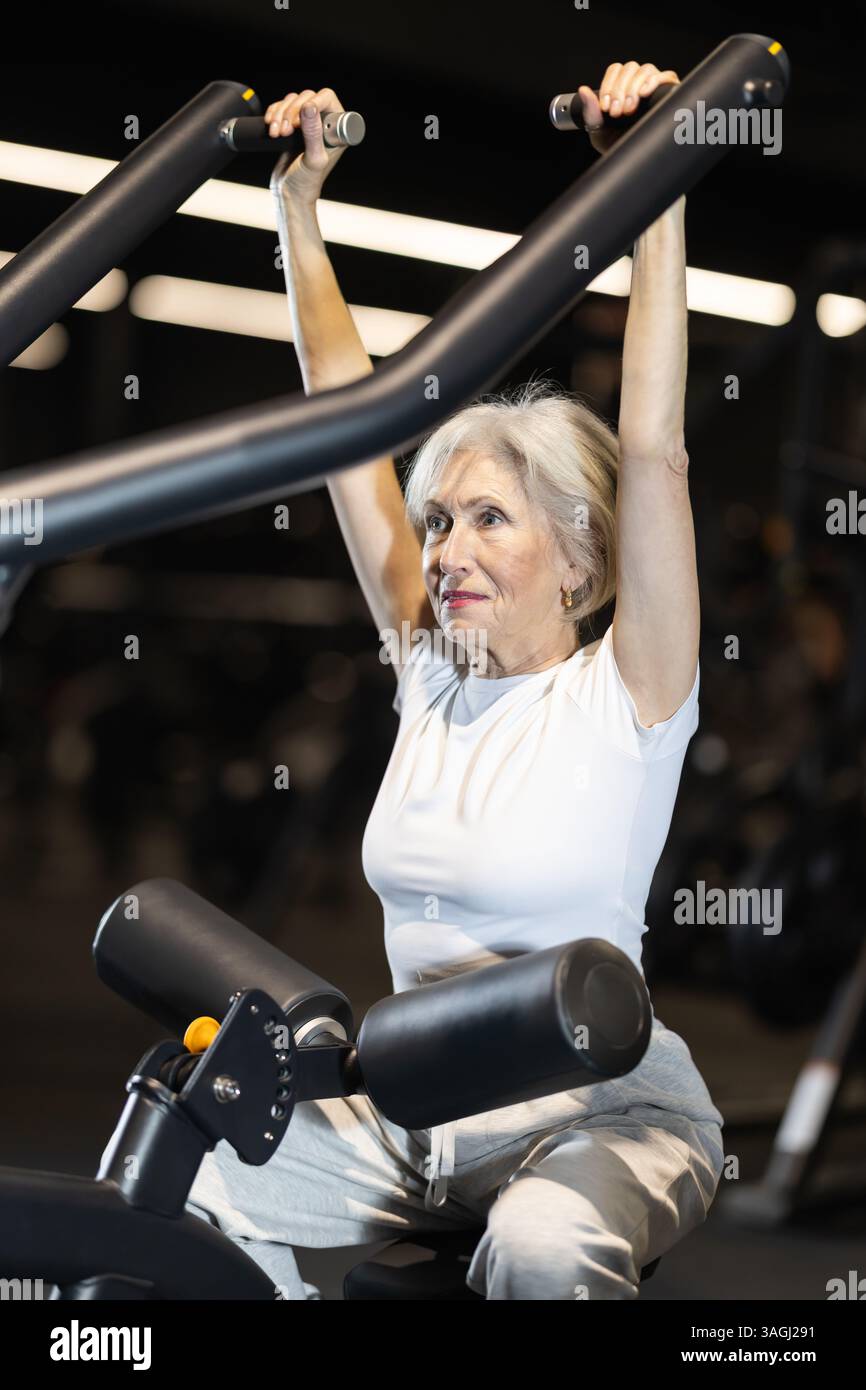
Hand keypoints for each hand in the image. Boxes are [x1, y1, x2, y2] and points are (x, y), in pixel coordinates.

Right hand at [266, 86, 348, 204]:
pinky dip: (273, 113)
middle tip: (286, 132)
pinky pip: (282, 106)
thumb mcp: (313, 159)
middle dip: (291, 111)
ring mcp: (308, 124)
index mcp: (337, 130)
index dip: (311, 103)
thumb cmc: (306, 183)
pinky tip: (271, 128)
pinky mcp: (292, 126)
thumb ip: (313, 133)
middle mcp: (324, 124)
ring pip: (293, 100)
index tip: (298, 124)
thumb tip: (309, 106)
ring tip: (276, 134)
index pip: (327, 98)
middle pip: (308, 97)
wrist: (289, 193)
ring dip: (280, 113)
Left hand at [577, 62, 679, 154]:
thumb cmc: (620, 146)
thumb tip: (583, 90)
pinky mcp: (671, 91)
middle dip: (620, 89)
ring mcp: (655, 86)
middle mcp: (639, 83)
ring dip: (634, 87)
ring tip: (629, 110)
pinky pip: (666, 75)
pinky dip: (654, 81)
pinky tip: (644, 94)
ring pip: (645, 70)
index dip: (609, 85)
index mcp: (622, 88)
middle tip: (617, 112)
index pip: (616, 70)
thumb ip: (591, 112)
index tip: (605, 107)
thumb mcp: (601, 132)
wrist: (638, 162)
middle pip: (629, 68)